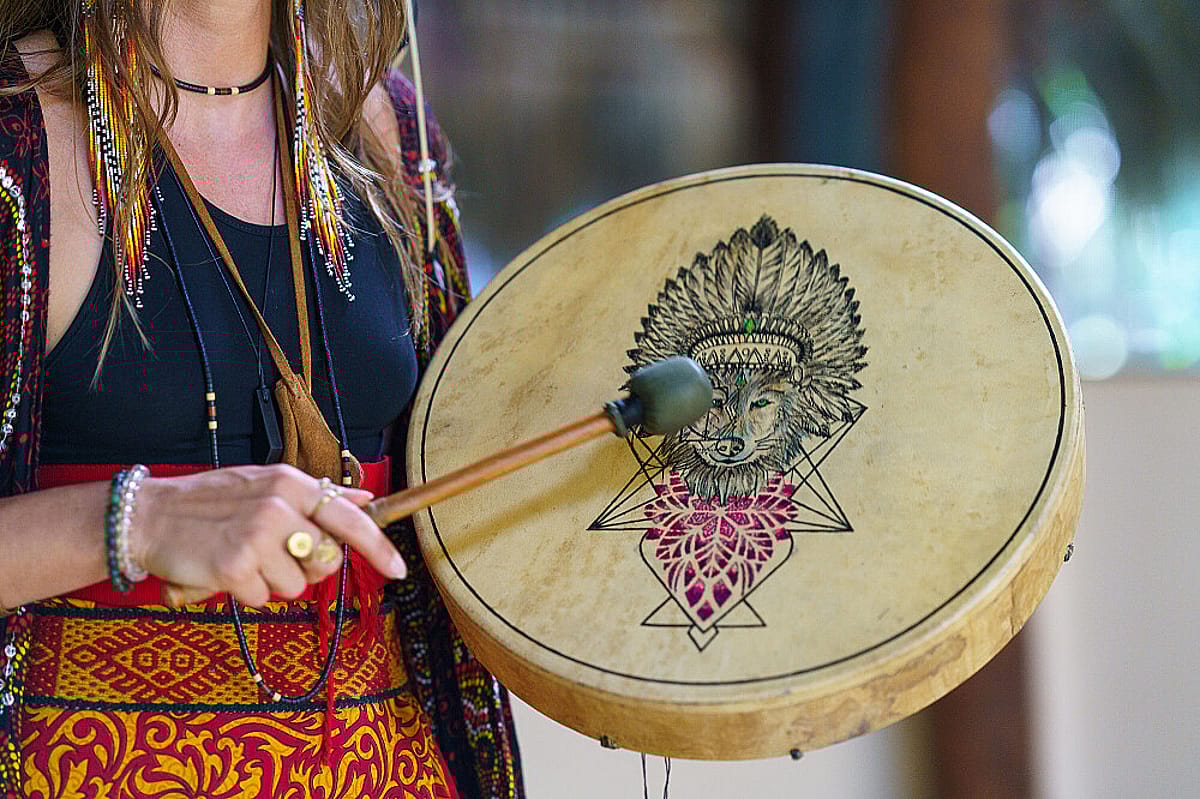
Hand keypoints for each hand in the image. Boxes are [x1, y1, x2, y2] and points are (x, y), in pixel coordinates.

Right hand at [132, 464, 405, 606]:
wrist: (149, 516)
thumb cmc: (211, 503)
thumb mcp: (266, 483)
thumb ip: (316, 494)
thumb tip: (366, 501)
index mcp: (290, 484)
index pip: (350, 519)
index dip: (379, 548)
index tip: (399, 570)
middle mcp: (278, 507)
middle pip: (327, 561)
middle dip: (308, 569)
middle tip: (275, 557)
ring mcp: (256, 537)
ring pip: (296, 586)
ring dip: (272, 582)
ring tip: (244, 558)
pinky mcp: (234, 567)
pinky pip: (262, 598)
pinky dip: (245, 593)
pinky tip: (225, 570)